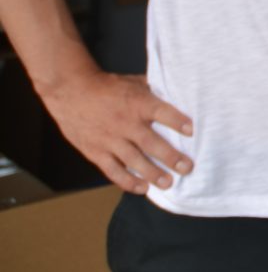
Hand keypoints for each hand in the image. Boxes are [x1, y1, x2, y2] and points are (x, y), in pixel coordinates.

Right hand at [38, 69, 192, 194]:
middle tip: (187, 168)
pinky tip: (142, 188)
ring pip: (134, 160)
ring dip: (152, 173)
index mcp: (138, 103)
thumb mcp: (135, 82)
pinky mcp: (95, 152)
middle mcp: (125, 123)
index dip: (177, 122)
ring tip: (168, 183)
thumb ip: (155, 92)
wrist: (71, 91)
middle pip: (151, 143)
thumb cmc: (108, 86)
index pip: (162, 112)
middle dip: (171, 157)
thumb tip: (178, 96)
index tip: (192, 131)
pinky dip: (127, 181)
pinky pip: (113, 170)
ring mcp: (109, 139)